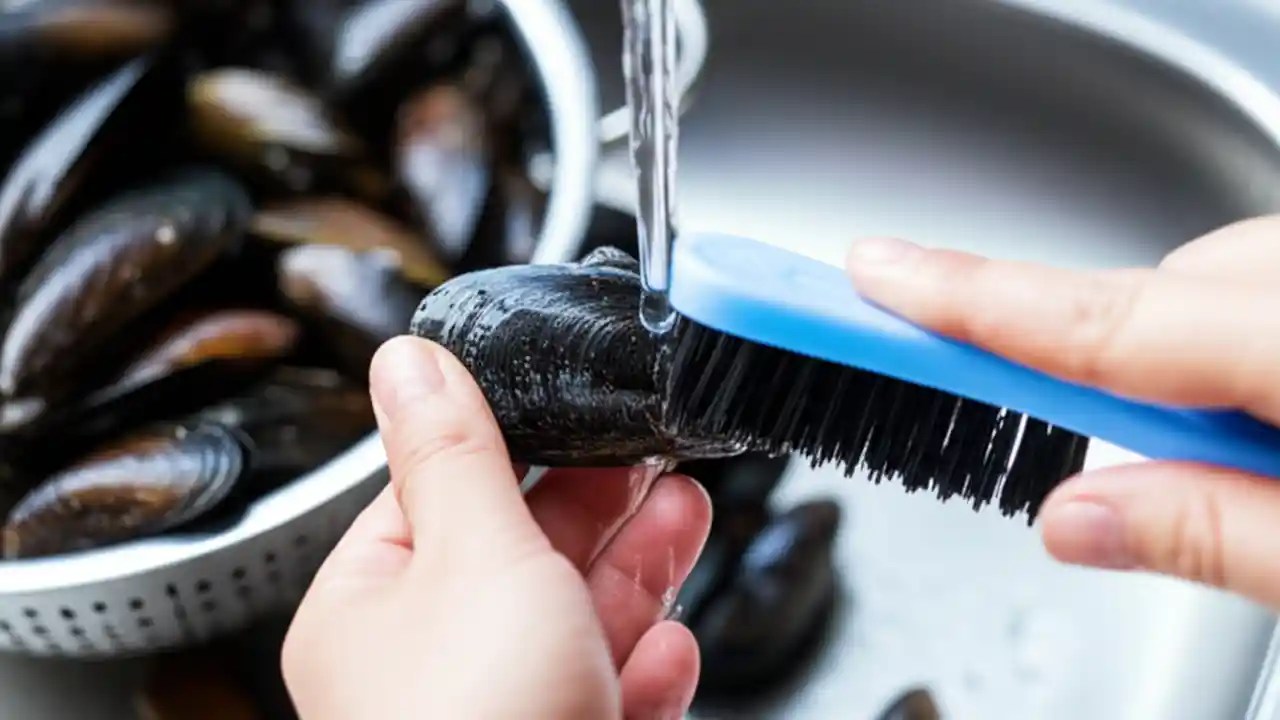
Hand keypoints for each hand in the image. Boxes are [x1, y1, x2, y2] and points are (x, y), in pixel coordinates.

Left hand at [282, 336, 711, 718]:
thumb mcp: (474, 555)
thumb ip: (453, 452)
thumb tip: (406, 358)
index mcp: (375, 611)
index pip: (437, 496)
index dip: (513, 447)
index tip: (573, 407)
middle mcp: (430, 670)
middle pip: (520, 556)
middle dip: (597, 504)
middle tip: (654, 455)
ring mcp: (500, 719)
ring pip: (574, 626)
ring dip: (637, 571)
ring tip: (685, 516)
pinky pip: (604, 701)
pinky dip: (642, 672)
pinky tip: (668, 652)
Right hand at [844, 216, 1279, 607]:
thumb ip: (1212, 535)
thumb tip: (1073, 519)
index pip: (1100, 320)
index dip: (967, 300)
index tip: (873, 277)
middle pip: (1159, 288)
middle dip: (1103, 357)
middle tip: (1115, 470)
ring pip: (1216, 282)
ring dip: (1184, 358)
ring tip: (1243, 466)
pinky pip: (1259, 288)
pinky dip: (1233, 341)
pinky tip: (1265, 416)